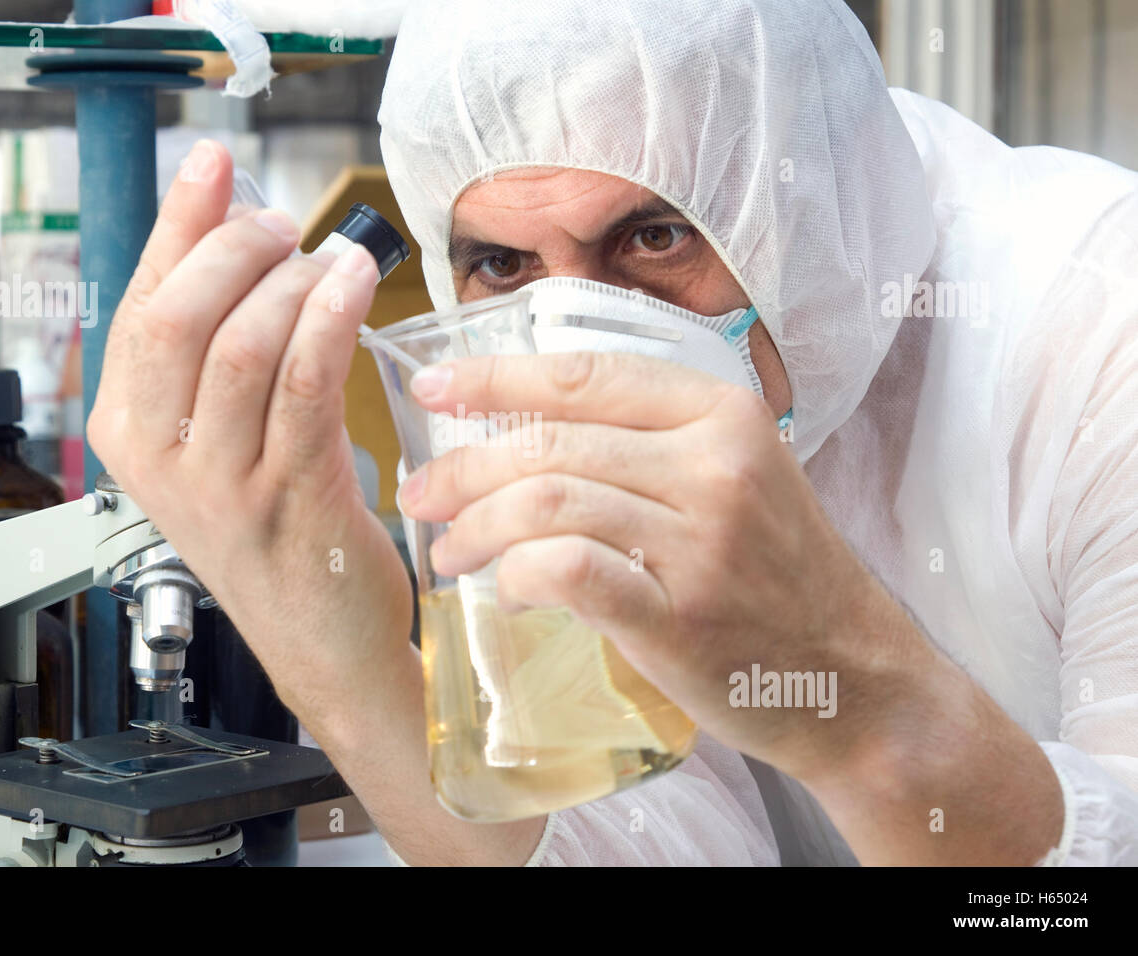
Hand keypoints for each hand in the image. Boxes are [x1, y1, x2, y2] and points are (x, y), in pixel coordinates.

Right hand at [86, 140, 412, 731]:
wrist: (323, 639)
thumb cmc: (280, 528)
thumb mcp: (222, 439)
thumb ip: (218, 349)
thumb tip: (229, 234)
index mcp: (128, 436)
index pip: (139, 307)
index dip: (179, 226)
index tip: (215, 165)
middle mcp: (160, 461)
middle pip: (179, 318)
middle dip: (235, 249)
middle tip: (284, 223)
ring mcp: (223, 485)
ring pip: (242, 346)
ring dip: (291, 282)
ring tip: (332, 255)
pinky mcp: (292, 498)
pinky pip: (304, 386)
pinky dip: (328, 320)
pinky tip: (353, 284)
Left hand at [398, 350, 928, 780]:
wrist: (853, 676)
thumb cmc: (781, 574)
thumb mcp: (739, 474)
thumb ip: (652, 440)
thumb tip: (529, 424)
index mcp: (722, 412)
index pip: (583, 375)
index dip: (495, 377)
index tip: (434, 389)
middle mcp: (715, 464)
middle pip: (552, 440)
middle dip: (465, 464)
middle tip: (421, 489)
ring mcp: (701, 542)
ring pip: (549, 501)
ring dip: (477, 525)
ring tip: (449, 549)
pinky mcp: (681, 617)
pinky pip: (569, 572)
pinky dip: (518, 574)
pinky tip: (504, 589)